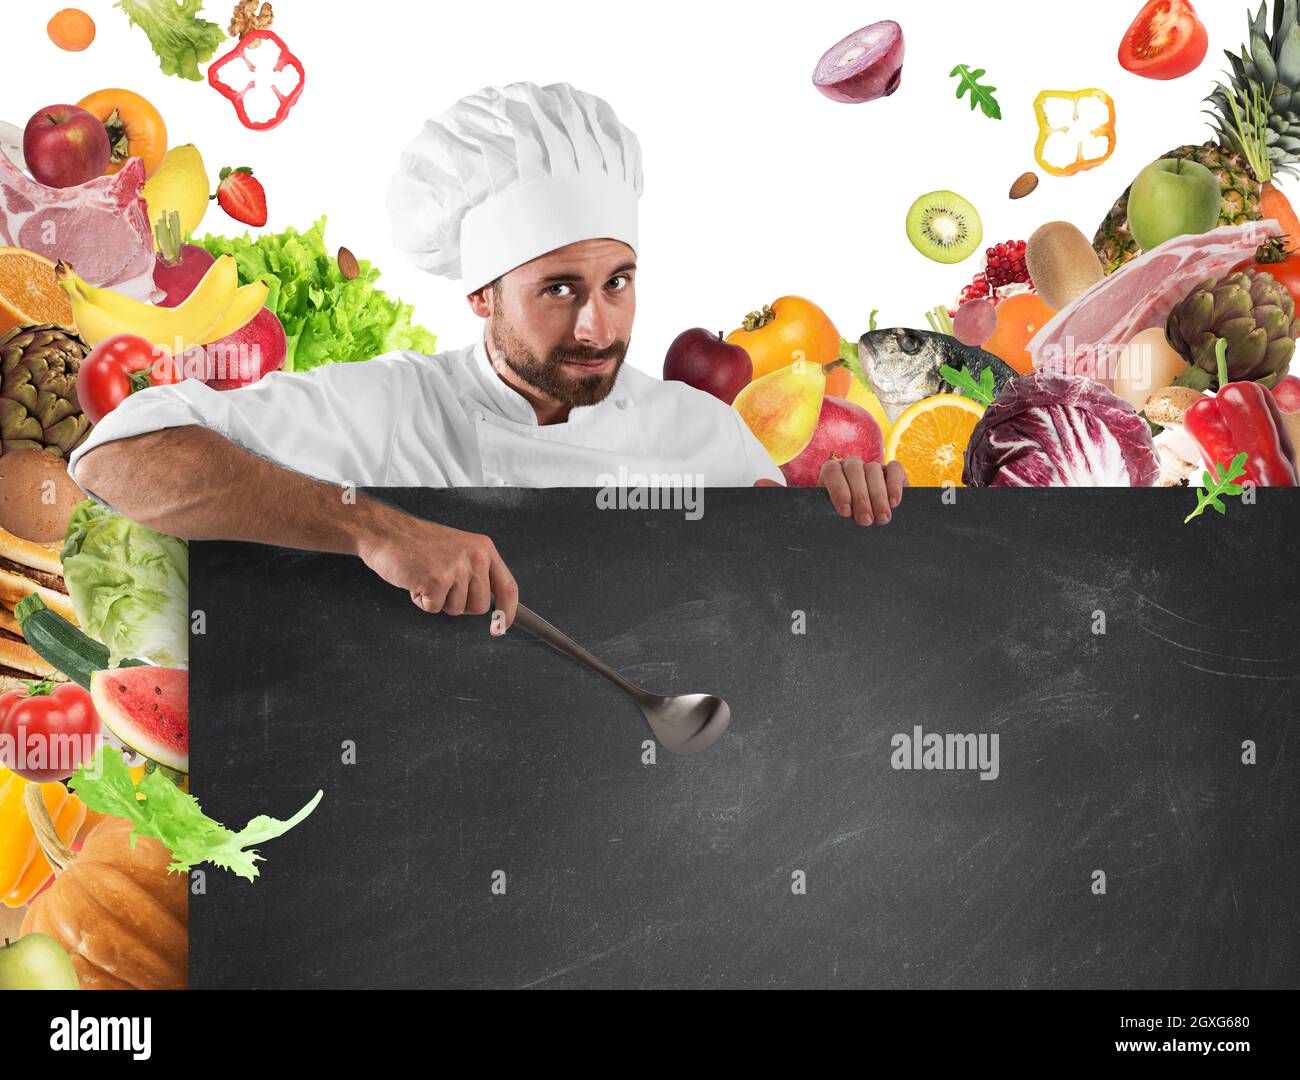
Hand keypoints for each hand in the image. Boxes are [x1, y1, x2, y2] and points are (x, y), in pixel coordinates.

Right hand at [355, 513, 518, 625]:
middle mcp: (475, 557)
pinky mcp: (438, 579)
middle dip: (459, 604)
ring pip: (456, 609)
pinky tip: (416, 580)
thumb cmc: (417, 544)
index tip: (502, 625)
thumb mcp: (458, 551)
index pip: (507, 586)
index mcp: (484, 548)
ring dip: (438, 600)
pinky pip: (434, 608)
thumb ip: (476, 573)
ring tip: (426, 577)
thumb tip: (491, 604)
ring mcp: (457, 568)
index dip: (507, 611)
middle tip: (441, 584)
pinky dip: (422, 601)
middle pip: (480, 606)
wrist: (386, 532)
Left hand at [820, 457, 906, 524]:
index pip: (832, 471)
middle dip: (860, 497)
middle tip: (865, 520)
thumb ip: (834, 513)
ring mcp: (872, 466)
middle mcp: (851, 465)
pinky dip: (894, 485)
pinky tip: (893, 503)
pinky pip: (894, 468)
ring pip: (874, 469)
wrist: (867, 523)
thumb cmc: (847, 521)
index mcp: (832, 473)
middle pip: (854, 469)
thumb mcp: (835, 517)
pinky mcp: (892, 469)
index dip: (838, 489)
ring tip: (881, 517)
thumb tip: (840, 515)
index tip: (846, 512)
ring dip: (878, 496)